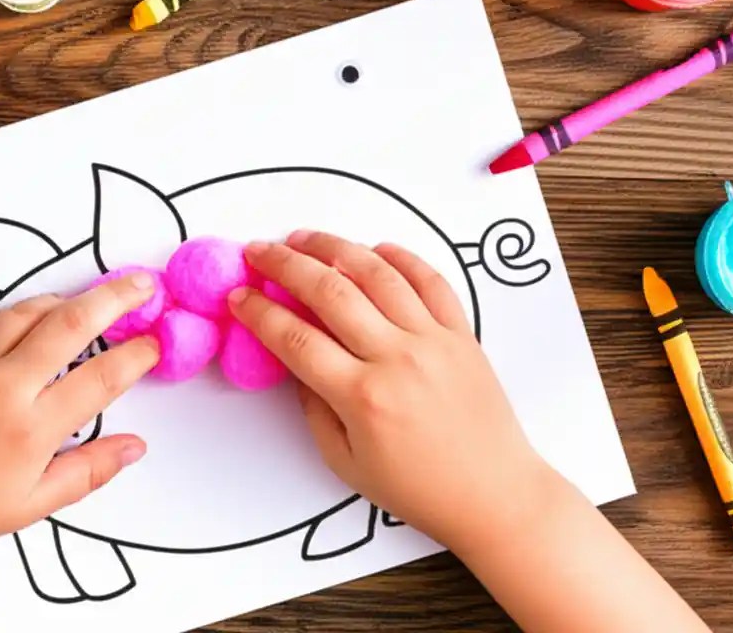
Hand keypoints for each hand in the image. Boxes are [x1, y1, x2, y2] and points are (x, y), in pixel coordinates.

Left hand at [0, 272, 160, 564]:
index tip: (155, 344)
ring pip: (29, 311)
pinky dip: (17, 314)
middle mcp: (3, 387)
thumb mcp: (30, 505)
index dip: (138, 355)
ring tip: (91, 299)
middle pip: (73, 322)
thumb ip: (88, 471)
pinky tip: (32, 318)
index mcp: (32, 430)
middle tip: (142, 284)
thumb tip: (135, 446)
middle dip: (116, 298)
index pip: (103, 377)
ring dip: (66, 299)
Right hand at [229, 231, 551, 552]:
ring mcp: (433, 340)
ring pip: (376, 273)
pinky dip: (399, 257)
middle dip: (284, 265)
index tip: (238, 296)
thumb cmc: (418, 488)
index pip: (295, 339)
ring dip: (333, 247)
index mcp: (363, 397)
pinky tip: (372, 249)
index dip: (259, 312)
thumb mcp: (346, 461)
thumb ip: (313, 407)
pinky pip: (429, 279)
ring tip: (303, 238)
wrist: (494, 495)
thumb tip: (294, 358)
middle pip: (329, 292)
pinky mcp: (462, 333)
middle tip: (257, 252)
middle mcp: (398, 358)